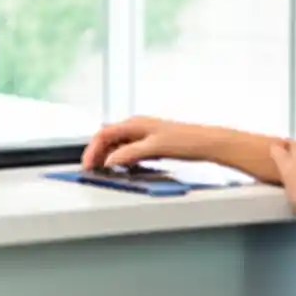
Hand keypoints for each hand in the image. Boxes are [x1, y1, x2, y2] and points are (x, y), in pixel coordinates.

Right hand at [82, 115, 222, 169]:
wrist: (207, 143)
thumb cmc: (185, 140)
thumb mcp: (153, 148)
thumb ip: (128, 154)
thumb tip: (110, 160)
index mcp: (134, 124)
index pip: (103, 134)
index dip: (92, 150)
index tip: (88, 166)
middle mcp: (137, 127)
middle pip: (108, 139)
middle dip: (98, 154)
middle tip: (93, 171)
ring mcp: (144, 135)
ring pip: (118, 146)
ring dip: (109, 158)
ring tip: (105, 172)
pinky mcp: (152, 144)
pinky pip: (129, 151)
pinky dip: (122, 160)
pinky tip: (125, 169)